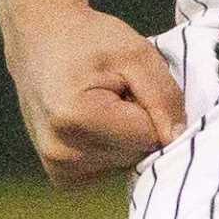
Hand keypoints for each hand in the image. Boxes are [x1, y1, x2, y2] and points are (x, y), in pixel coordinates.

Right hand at [0, 0, 184, 188]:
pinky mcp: (62, 178)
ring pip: (127, 164)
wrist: (40, 41)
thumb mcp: (136, 53)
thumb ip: (163, 96)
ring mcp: (59, 171)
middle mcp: (62, 154)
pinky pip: (110, 170)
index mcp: (77, 119)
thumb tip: (178, 138)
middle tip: (117, 91)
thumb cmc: (89, 41)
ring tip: (104, 103)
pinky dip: (112, 147)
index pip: (150, 136)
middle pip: (137, 153)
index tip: (131, 85)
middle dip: (139, 123)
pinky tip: (95, 121)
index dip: (152, 108)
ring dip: (126, 135)